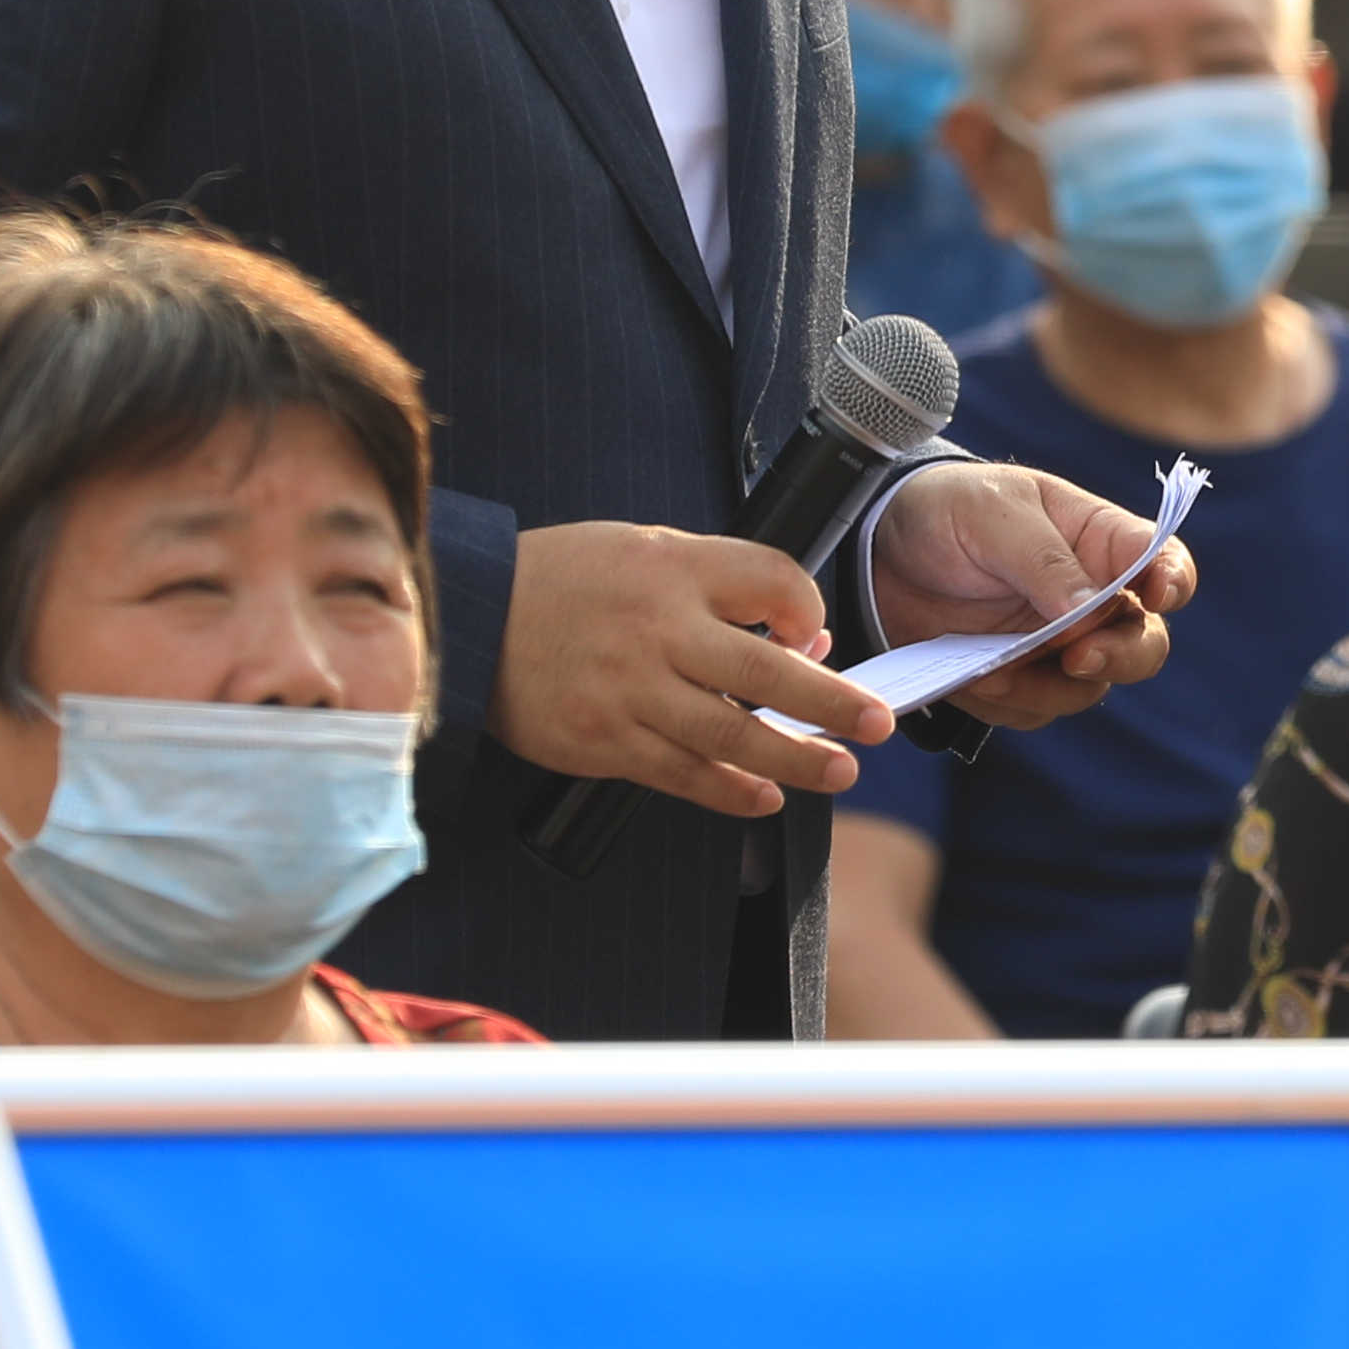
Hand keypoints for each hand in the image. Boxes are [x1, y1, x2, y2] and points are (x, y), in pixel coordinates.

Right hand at [506, 517, 874, 820]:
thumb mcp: (645, 551)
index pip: (771, 581)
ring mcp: (630, 691)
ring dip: (793, 759)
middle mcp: (657, 629)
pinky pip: (683, 774)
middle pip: (764, 670)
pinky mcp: (604, 740)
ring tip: (838, 772)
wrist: (470, 619)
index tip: (814, 633)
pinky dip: (730, 791)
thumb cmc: (567, 582)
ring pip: (730, 735)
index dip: (806, 608)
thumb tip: (802, 636)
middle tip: (878, 725)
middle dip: (831, 702)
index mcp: (673, 568)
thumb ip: (720, 586)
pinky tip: (764, 797)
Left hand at [869, 461, 1189, 732]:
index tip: (1155, 596)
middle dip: (1120, 656)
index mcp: (1100, 540)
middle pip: (1144, 643)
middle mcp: (1091, 598)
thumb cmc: (946, 509)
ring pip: (1089, 688)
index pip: (1163, 563)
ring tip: (991, 671)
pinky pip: (1034, 711)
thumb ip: (1046, 562)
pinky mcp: (1019, 680)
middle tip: (1077, 657)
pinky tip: (970, 679)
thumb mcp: (994, 515)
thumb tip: (1091, 613)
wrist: (873, 552)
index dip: (1173, 582)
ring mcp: (1057, 644)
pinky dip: (1007, 703)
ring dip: (1046, 688)